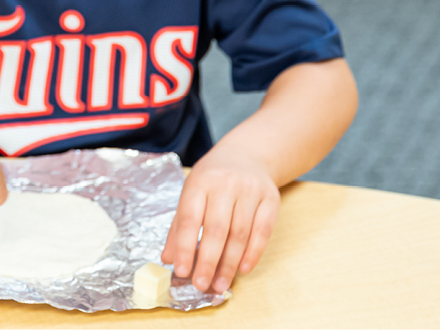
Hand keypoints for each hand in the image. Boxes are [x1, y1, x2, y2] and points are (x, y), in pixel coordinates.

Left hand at [161, 147, 279, 295]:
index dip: (186, 247)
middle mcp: (225, 184)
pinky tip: (243, 269)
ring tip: (221, 285)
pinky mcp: (271, 198)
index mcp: (200, 182)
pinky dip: (253, 253)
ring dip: (230, 263)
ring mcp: (250, 190)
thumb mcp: (191, 193)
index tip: (181, 271)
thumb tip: (168, 258)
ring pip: (240, 233)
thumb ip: (179, 226)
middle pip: (217, 229)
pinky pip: (263, 231)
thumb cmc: (213, 180)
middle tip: (202, 285)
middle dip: (208, 261)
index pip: (191, 219)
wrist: (246, 155)